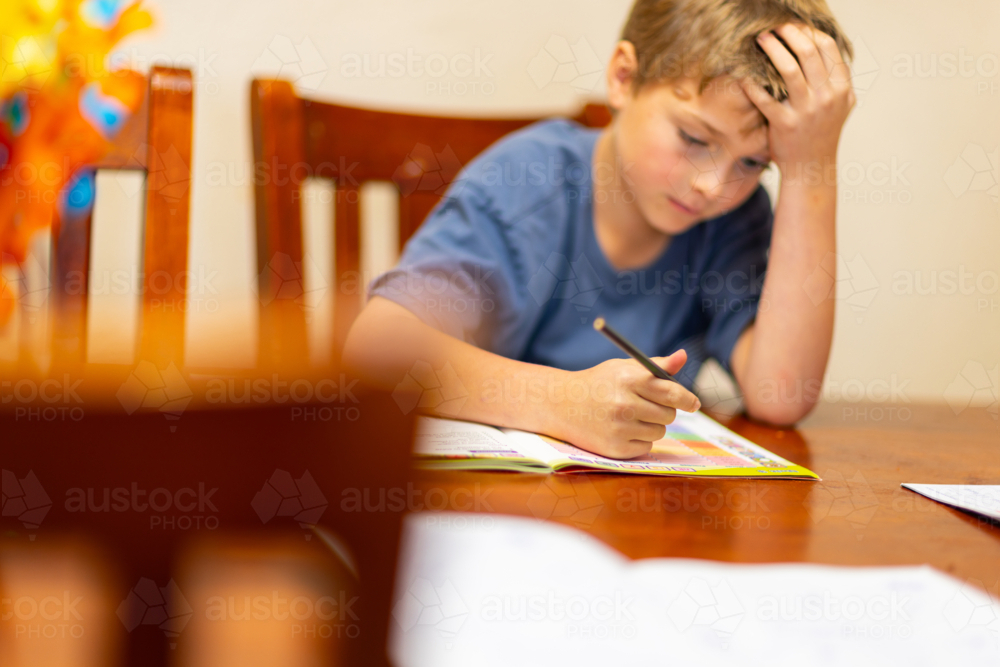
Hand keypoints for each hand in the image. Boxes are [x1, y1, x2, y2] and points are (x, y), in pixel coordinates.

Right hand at [550, 349, 701, 459]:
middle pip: (668, 414)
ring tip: (630, 416)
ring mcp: (619, 428)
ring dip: (651, 426)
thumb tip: (683, 356)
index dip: (687, 399)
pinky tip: (621, 429)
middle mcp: (624, 404)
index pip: (672, 393)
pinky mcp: (615, 448)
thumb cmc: (598, 383)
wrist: (561, 404)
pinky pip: (646, 447)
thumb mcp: (623, 367)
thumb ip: (656, 365)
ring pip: (659, 432)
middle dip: (664, 410)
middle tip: (648, 405)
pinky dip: (639, 440)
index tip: (693, 403)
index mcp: (629, 379)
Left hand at [740, 23, 854, 172]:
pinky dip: (752, 83)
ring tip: (760, 39)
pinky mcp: (784, 124)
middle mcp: (826, 96)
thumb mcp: (842, 104)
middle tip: (773, 27)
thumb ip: (838, 78)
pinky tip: (743, 74)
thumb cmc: (823, 132)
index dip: (809, 31)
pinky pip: (764, 98)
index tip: (794, 26)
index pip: (827, 47)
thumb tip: (827, 48)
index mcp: (841, 88)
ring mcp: (806, 110)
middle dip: (788, 33)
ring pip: (788, 68)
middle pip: (807, 51)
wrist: (812, 167)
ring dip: (772, 48)